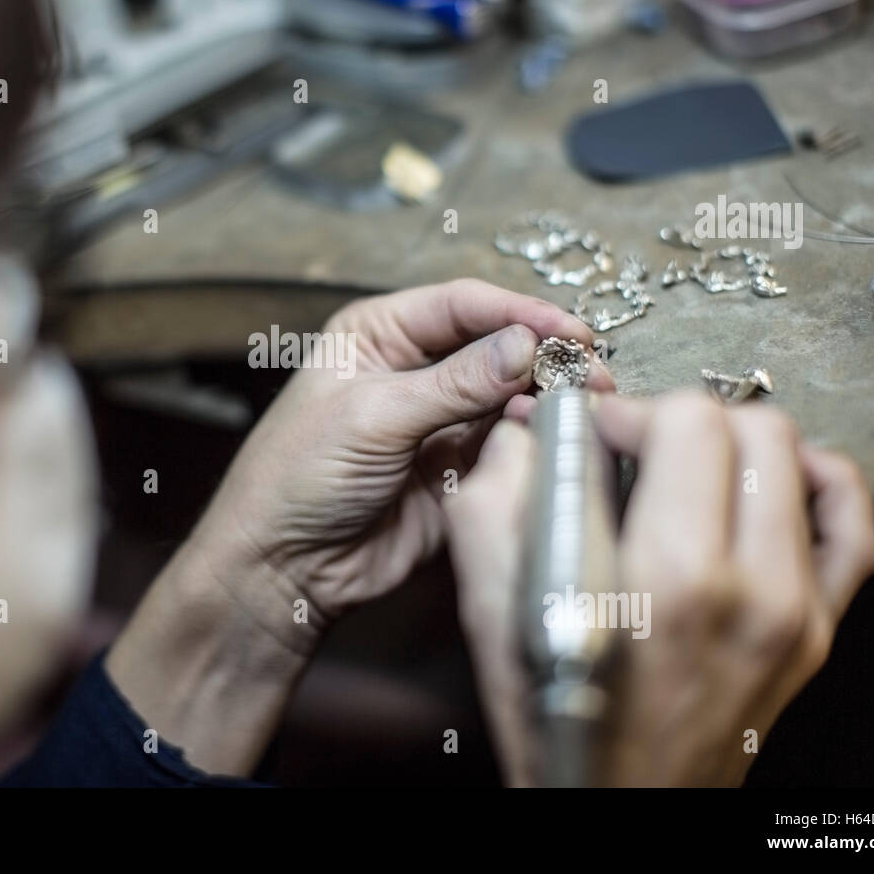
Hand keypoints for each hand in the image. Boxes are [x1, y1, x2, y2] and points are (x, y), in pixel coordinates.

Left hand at [192, 278, 612, 628]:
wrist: (283, 567)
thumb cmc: (298, 477)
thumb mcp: (375, 416)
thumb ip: (455, 383)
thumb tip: (526, 345)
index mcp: (378, 334)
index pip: (463, 305)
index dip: (520, 313)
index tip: (569, 331)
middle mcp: (413, 369)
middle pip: (496, 346)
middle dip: (543, 356)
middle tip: (590, 372)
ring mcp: (438, 420)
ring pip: (509, 396)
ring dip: (545, 400)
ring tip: (582, 406)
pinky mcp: (457, 468)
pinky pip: (507, 445)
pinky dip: (532, 441)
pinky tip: (552, 440)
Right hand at [444, 392, 873, 785]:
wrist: (616, 801)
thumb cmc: (555, 718)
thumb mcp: (492, 611)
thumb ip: (493, 504)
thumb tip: (522, 432)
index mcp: (668, 577)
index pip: (686, 422)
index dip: (631, 410)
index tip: (598, 434)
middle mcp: (747, 588)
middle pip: (749, 428)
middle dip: (681, 419)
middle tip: (638, 449)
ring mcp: (794, 610)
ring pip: (796, 459)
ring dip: (736, 445)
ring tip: (690, 470)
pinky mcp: (815, 630)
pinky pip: (850, 526)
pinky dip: (817, 484)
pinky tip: (770, 482)